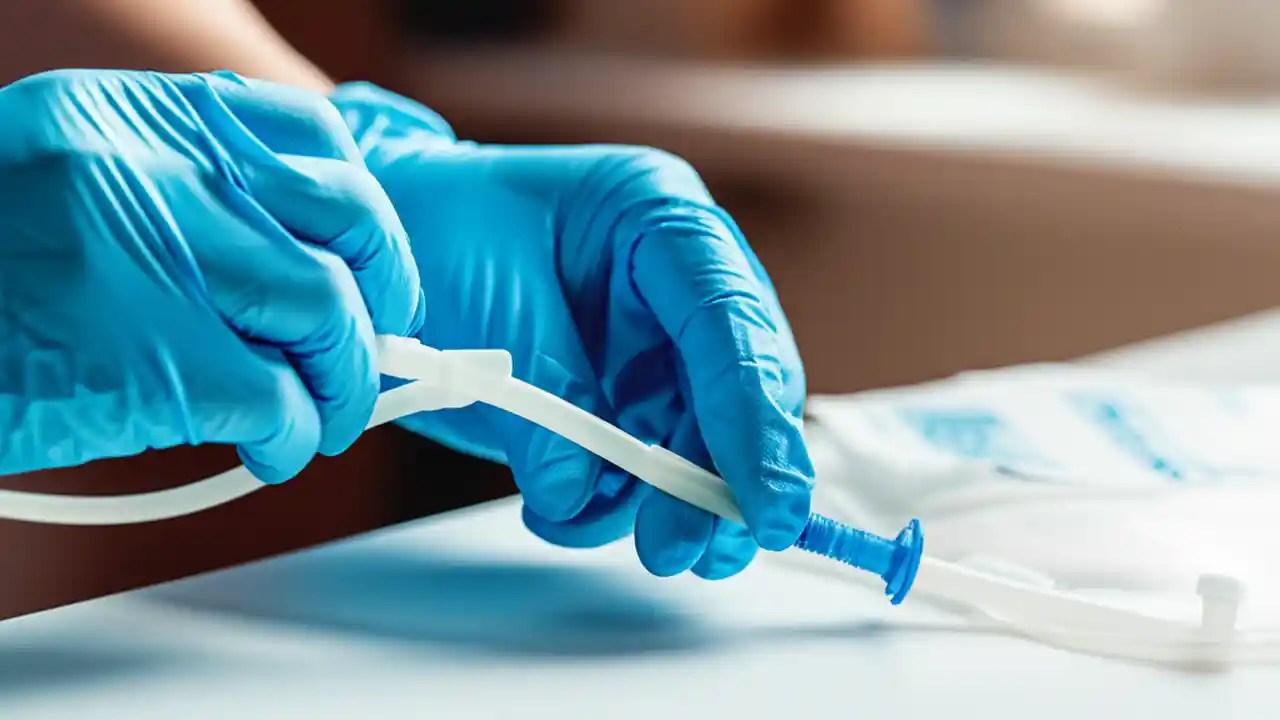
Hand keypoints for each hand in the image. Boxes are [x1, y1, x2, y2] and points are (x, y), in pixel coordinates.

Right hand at [0, 70, 422, 480]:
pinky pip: (283, 401)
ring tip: (316, 417)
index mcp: (136, 116)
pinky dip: (292, 437)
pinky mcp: (161, 360)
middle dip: (382, 296)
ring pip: (330, 313)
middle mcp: (159, 170)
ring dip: (341, 382)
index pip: (310, 133)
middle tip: (364, 350)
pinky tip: (265, 451)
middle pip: (349, 222)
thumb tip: (305, 265)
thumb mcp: (66, 182)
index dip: (358, 211)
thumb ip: (175, 199)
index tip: (366, 263)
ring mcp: (164, 260)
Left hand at [334, 83, 812, 578]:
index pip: (730, 321)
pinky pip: (640, 468)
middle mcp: (677, 286)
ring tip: (617, 537)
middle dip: (720, 480)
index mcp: (661, 220)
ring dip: (667, 504)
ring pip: (701, 442)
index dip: (756, 419)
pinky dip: (611, 505)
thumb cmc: (432, 229)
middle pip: (739, 392)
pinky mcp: (622, 398)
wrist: (383, 242)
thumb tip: (582, 492)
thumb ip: (547, 397)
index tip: (767, 508)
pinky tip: (566, 512)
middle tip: (683, 548)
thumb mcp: (488, 300)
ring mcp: (654, 346)